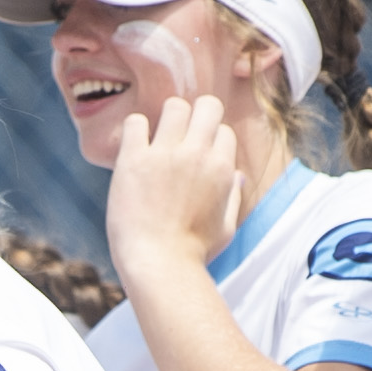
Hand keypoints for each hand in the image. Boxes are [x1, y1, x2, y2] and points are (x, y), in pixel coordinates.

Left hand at [104, 95, 243, 284]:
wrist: (158, 265)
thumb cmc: (193, 252)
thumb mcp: (226, 228)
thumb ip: (233, 198)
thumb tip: (237, 175)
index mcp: (222, 168)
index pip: (223, 131)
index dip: (210, 142)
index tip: (196, 158)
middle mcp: (197, 154)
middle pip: (207, 105)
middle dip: (197, 116)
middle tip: (181, 137)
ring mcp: (165, 154)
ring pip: (174, 106)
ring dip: (168, 119)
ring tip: (157, 141)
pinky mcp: (134, 159)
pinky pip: (136, 122)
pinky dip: (136, 130)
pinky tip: (135, 149)